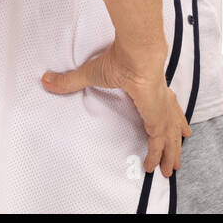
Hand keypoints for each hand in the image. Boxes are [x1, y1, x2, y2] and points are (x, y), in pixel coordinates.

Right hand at [42, 40, 191, 175]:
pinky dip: (156, 155)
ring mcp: (162, 110)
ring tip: (171, 168)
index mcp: (151, 89)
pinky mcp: (156, 118)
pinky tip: (152, 166)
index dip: (168, 117)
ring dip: (171, 153)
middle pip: (172, 125)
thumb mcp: (93, 73)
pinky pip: (158, 142)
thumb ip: (70, 80)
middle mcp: (161, 100)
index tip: (175, 126)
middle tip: (176, 159)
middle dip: (175, 142)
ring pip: (170, 137)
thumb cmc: (120, 58)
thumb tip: (46, 79)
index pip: (164, 105)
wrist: (137, 54)